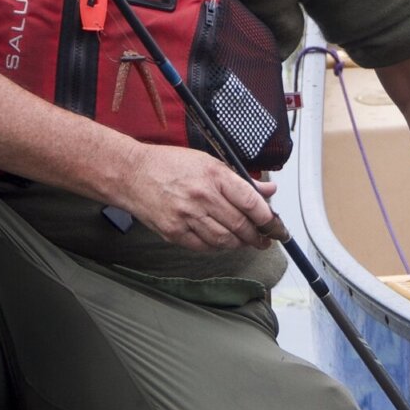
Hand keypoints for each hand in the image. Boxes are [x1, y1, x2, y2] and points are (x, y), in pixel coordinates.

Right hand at [112, 144, 276, 251]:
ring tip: (244, 241)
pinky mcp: (174, 232)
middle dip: (257, 236)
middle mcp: (202, 196)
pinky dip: (217, 247)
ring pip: (224, 241)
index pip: (252, 203)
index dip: (269, 220)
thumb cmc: (169, 165)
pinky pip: (204, 247)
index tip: (277, 227)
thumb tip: (267, 192)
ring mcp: (187, 216)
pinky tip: (221, 242)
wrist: (132, 174)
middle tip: (264, 239)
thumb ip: (240, 180)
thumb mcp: (209, 162)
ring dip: (238, 244)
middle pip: (241, 226)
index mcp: (215, 175)